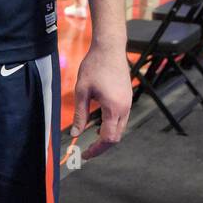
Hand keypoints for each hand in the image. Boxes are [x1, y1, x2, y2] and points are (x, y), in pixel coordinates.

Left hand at [70, 42, 131, 159]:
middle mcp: (124, 108)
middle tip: (86, 152)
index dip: (96, 150)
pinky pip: (121, 119)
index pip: (107, 138)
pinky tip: (98, 125)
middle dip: (101, 147)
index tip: (84, 154)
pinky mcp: (127, 98)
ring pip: (119, 129)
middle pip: (116, 137)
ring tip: (90, 140)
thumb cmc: (94, 66)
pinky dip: (110, 126)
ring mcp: (128, 103)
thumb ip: (79, 115)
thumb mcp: (81, 91)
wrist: (110, 48)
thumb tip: (74, 134)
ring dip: (106, 137)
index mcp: (114, 108)